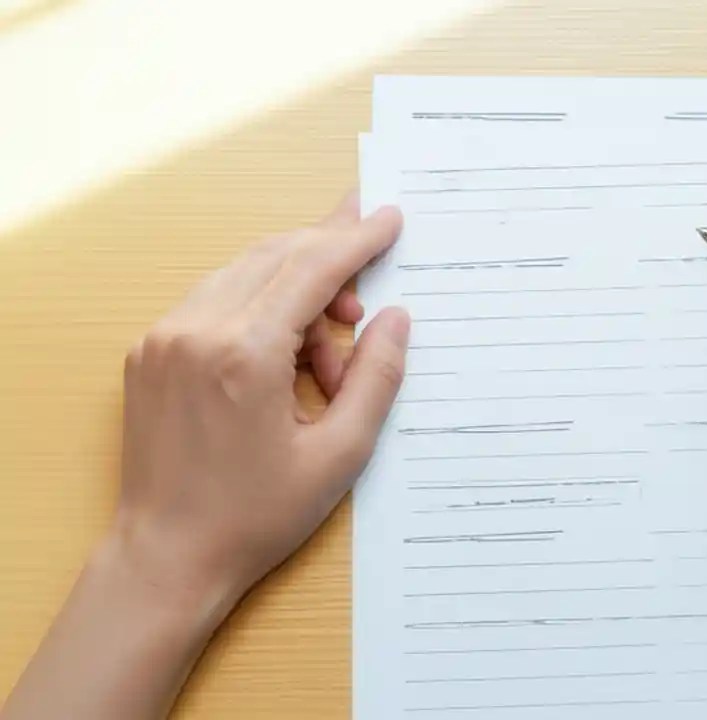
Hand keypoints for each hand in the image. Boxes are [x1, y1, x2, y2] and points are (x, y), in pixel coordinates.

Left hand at [114, 194, 409, 604]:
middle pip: (276, 256)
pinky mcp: (149, 352)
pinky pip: (214, 301)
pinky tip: (287, 355)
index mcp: (244, 355)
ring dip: (296, 287)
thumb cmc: (254, 516)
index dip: (356, 239)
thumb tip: (396, 320)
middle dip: (330, 256)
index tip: (389, 216)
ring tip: (332, 346)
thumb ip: (375, 379)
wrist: (166, 556)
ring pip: (244, 273)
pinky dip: (259, 308)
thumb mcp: (338, 456)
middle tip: (373, 265)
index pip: (311, 268)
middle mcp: (195, 331)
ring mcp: (164, 338)